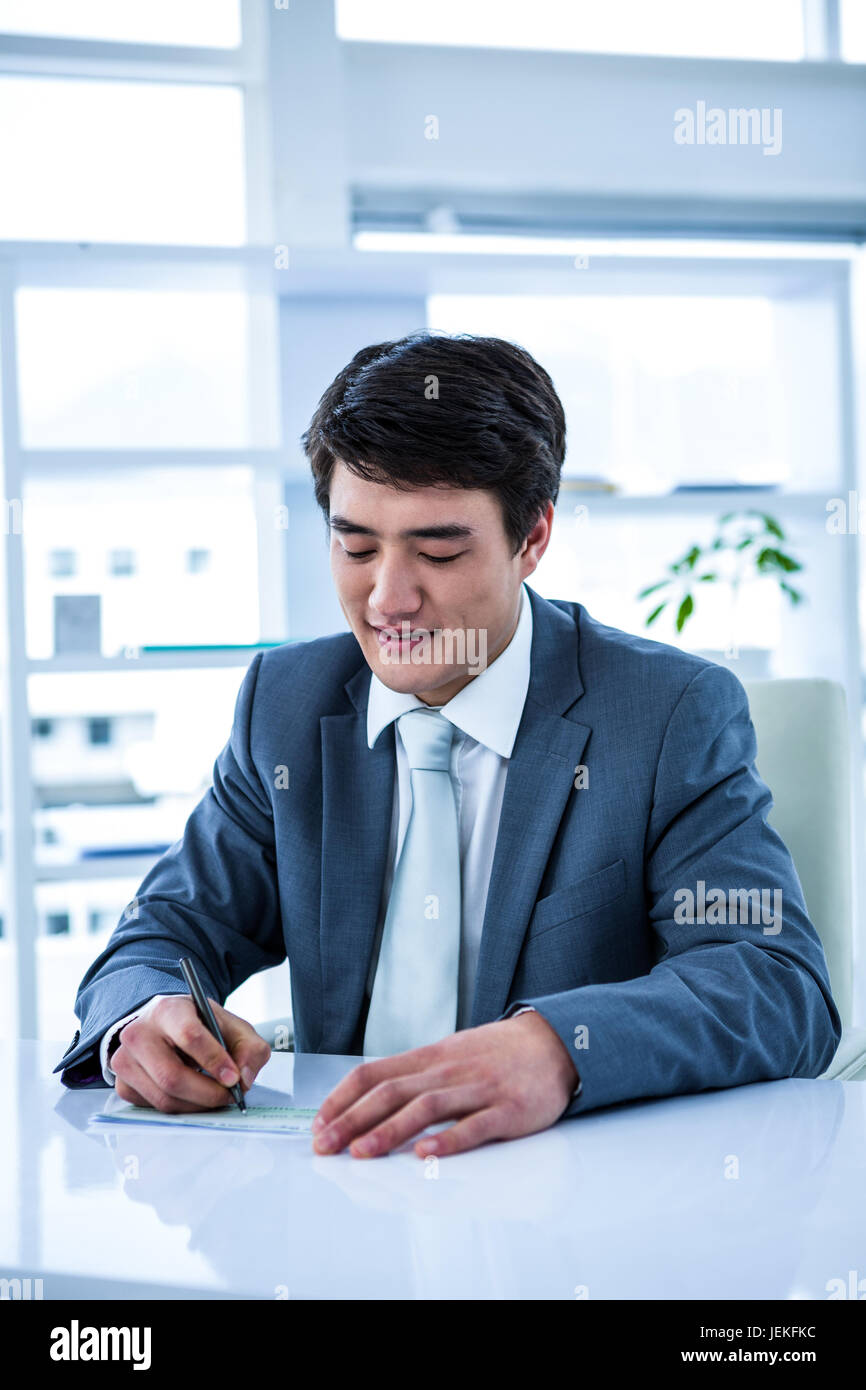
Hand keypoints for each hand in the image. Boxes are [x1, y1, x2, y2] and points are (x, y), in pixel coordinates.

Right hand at [111, 994, 271, 1112]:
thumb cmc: (198, 1026)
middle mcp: (139, 1032)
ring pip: (164, 1097)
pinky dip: (181, 1108)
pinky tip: (192, 1094)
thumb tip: (244, 1079)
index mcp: (168, 1010)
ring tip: (214, 1095)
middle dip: (207, 1093)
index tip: (234, 1078)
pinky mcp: (122, 1084)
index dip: (214, 1060)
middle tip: (229, 1096)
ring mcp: (125, 1060)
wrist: (165, 1027)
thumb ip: (249, 1048)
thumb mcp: (230, 1026)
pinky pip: (155, 1108)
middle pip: (172, 1075)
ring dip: (197, 1105)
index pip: (189, 1035)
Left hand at [311, 1010, 578, 1159]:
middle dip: (353, 1120)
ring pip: (426, 1108)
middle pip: (392, 1092)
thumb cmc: (495, 1054)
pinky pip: (474, 1125)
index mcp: (429, 1058)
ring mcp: (478, 1089)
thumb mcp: (449, 1054)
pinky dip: (448, 1141)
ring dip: (390, 1131)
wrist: (553, 1043)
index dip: (342, 1099)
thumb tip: (367, 1099)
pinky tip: (426, 1156)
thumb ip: (414, 1075)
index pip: (374, 1074)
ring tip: (361, 1154)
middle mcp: (447, 1070)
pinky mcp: (508, 1110)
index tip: (318, 1124)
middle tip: (324, 1147)